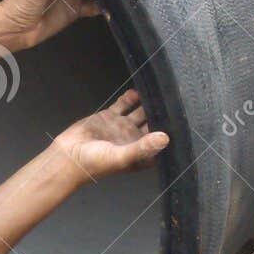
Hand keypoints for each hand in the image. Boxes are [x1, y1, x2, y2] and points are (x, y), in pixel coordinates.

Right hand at [50, 90, 168, 182]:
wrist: (68, 155)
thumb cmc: (94, 163)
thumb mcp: (120, 157)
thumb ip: (142, 147)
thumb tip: (165, 138)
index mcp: (141, 154)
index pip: (162, 142)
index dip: (173, 132)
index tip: (186, 120)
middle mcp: (134, 140)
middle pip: (154, 124)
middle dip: (163, 114)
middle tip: (177, 100)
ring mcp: (123, 127)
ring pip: (141, 112)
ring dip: (149, 103)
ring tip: (160, 91)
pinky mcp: (110, 116)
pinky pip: (125, 104)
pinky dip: (132, 97)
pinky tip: (139, 90)